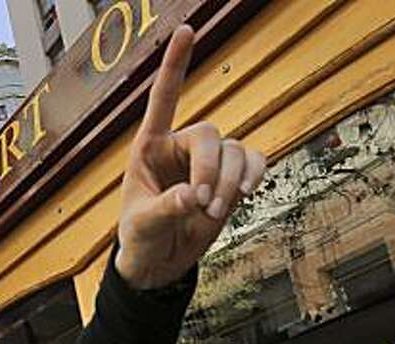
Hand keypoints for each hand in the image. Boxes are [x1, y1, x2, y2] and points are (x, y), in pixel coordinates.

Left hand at [116, 25, 265, 289]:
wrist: (159, 262)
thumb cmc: (140, 239)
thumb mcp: (142, 226)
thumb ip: (166, 209)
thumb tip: (195, 196)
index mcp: (149, 148)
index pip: (163, 99)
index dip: (175, 65)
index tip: (187, 30)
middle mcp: (179, 148)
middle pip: (209, 135)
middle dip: (211, 170)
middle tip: (204, 205)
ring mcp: (207, 162)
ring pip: (234, 151)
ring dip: (231, 183)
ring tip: (212, 214)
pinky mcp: (230, 178)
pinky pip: (253, 161)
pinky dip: (254, 175)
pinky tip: (247, 194)